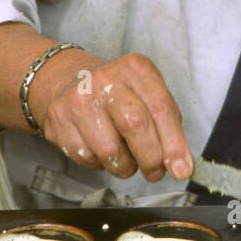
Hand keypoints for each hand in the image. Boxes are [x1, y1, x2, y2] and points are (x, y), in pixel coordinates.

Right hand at [29, 49, 192, 181]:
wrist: (66, 80)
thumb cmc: (116, 92)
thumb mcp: (147, 93)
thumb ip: (167, 124)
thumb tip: (180, 165)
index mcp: (135, 68)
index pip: (160, 108)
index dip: (174, 144)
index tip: (181, 169)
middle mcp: (105, 80)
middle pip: (135, 125)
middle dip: (151, 158)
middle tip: (155, 172)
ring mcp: (78, 100)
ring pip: (110, 151)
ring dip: (125, 166)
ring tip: (127, 159)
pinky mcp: (58, 120)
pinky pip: (87, 158)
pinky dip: (101, 164)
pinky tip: (102, 149)